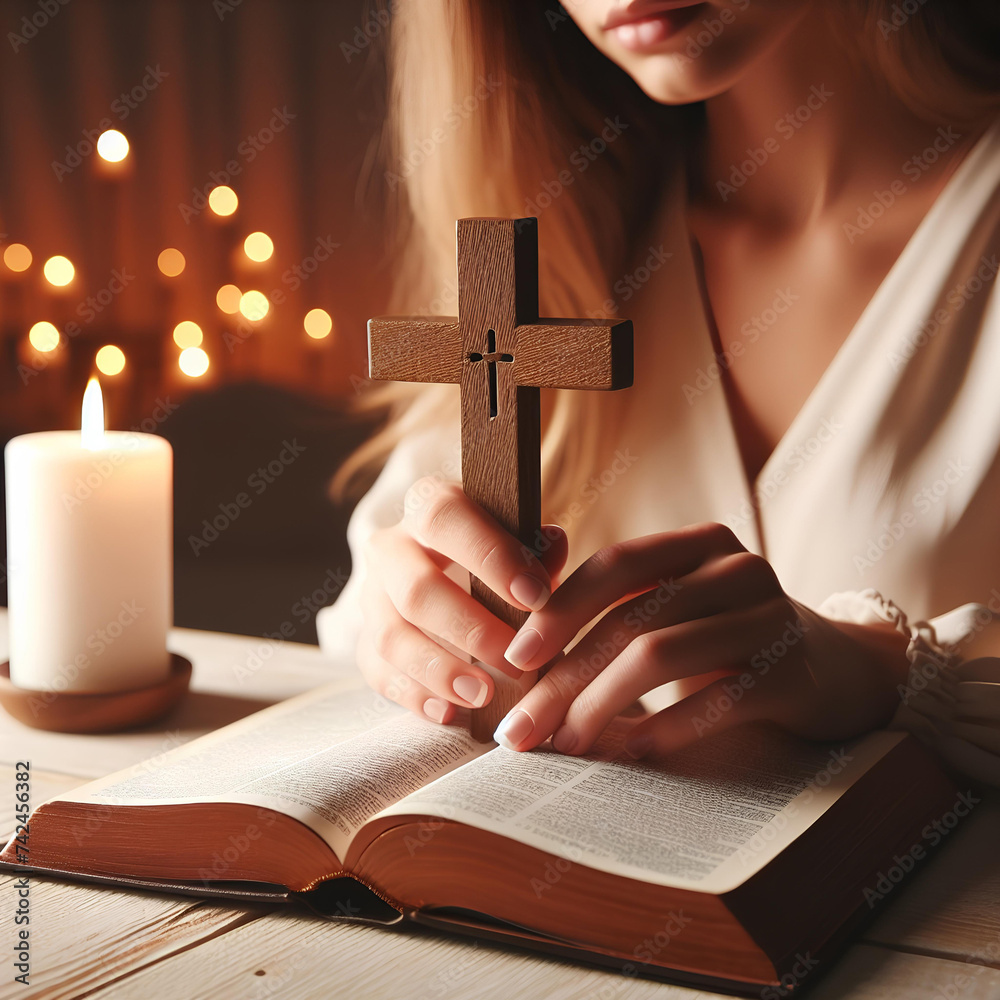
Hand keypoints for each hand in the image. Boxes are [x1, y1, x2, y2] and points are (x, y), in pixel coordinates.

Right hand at [357, 478, 567, 725]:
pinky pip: (378, 672)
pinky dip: (414, 696)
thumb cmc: (495, 558)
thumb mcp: (517, 544)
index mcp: (430, 508)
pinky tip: (449, 713)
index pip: (446, 519)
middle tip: (517, 662)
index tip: (536, 597)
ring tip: (483, 695)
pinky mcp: (365, 641)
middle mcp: (391, 548)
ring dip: (439, 671)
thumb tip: (555, 545)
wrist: (450, 576)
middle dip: (470, 630)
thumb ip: (538, 550)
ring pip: (391, 636)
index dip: (491, 557)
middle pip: (415, 588)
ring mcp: (372, 597)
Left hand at [494, 522, 910, 757]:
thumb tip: (522, 658)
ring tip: (566, 744)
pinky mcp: (792, 671)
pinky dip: (664, 728)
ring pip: (659, 654)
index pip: (614, 565)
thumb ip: (619, 611)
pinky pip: (714, 700)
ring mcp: (768, 616)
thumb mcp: (682, 609)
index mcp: (698, 544)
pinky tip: (629, 752)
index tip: (514, 659)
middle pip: (628, 618)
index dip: (557, 610)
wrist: (841, 670)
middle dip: (564, 676)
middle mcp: (735, 567)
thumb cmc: (733, 641)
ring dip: (600, 705)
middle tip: (522, 727)